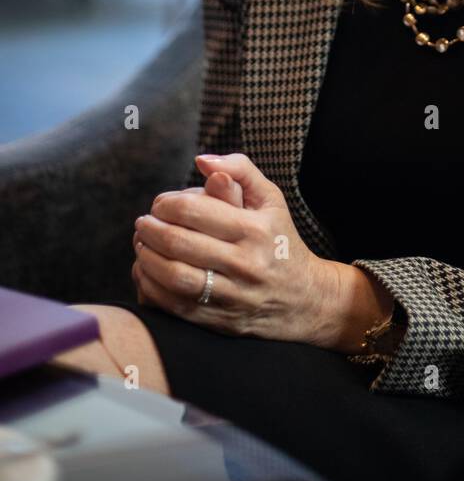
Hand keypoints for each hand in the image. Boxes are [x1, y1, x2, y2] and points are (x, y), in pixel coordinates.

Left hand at [131, 153, 343, 345]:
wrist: (305, 299)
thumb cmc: (280, 240)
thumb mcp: (271, 200)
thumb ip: (240, 170)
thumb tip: (202, 160)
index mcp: (255, 229)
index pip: (193, 211)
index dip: (165, 204)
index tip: (159, 204)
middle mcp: (245, 263)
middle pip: (177, 243)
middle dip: (150, 229)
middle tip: (143, 223)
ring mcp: (232, 296)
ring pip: (172, 276)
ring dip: (146, 258)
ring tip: (142, 245)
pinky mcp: (220, 321)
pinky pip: (174, 305)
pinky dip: (151, 287)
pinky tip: (147, 272)